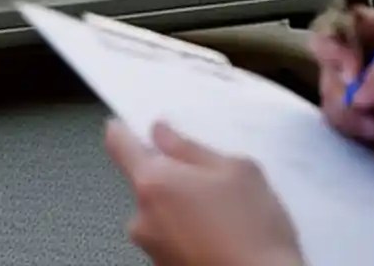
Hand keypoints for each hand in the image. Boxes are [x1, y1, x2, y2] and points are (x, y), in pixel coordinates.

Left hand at [104, 120, 304, 265]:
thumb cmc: (255, 235)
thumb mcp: (237, 171)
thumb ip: (190, 147)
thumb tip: (163, 135)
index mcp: (153, 182)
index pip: (118, 143)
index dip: (124, 129)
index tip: (131, 125)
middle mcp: (141, 217)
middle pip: (146, 181)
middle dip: (172, 176)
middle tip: (210, 181)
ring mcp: (151, 247)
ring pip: (161, 212)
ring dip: (183, 208)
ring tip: (225, 216)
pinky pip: (172, 238)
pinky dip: (190, 233)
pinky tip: (221, 237)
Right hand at [311, 6, 373, 190]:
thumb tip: (356, 93)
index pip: (346, 22)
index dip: (339, 45)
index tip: (352, 74)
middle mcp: (373, 51)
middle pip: (327, 53)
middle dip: (340, 83)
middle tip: (362, 105)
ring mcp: (361, 82)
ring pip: (327, 86)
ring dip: (349, 112)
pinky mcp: (355, 110)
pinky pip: (330, 112)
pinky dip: (349, 126)